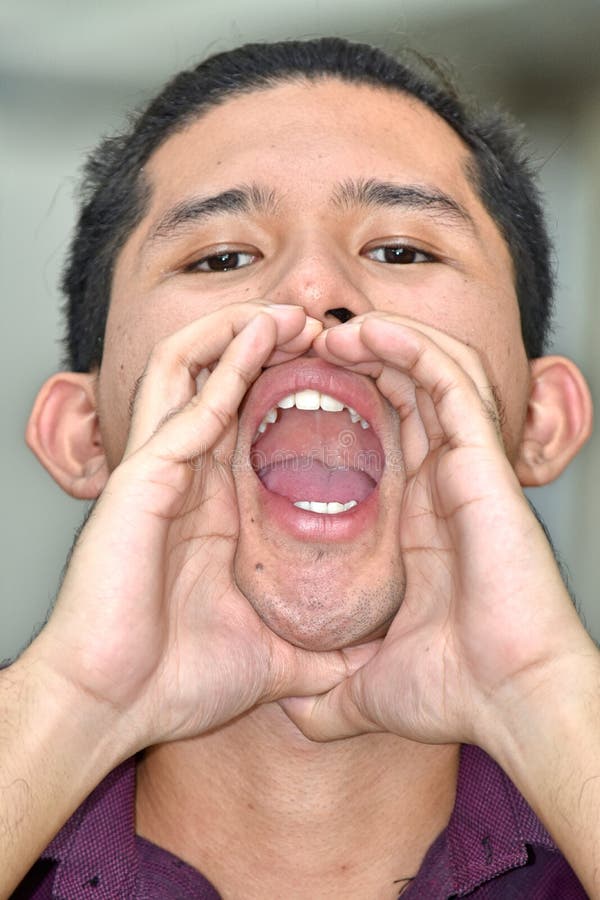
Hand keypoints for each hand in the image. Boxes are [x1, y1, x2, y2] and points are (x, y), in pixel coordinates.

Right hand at [28, 303, 372, 755]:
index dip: (299, 391)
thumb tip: (361, 664)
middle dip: (274, 345)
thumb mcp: (270, 659)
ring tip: (298, 315)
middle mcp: (190, 479)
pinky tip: (267, 333)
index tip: (351, 377)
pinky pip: (185, 400)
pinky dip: (226, 361)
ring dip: (246, 332)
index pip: (257, 424)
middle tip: (327, 328)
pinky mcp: (144, 476)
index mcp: (217, 510)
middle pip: (227, 382)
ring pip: (197, 368)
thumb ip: (314, 653)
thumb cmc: (175, 682)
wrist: (110, 708)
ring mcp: (163, 471)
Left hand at [281, 312, 595, 751]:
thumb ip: (327, 690)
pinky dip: (409, 347)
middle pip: (401, 393)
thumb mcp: (366, 685)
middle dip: (354, 361)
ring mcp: (465, 466)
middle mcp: (442, 482)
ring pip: (428, 371)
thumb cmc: (455, 693)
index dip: (338, 407)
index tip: (286, 395)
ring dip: (379, 340)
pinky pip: (449, 378)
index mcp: (417, 519)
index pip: (379, 438)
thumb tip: (288, 709)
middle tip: (302, 347)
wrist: (513, 704)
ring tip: (327, 332)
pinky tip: (361, 335)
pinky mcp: (483, 459)